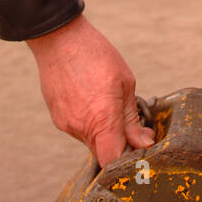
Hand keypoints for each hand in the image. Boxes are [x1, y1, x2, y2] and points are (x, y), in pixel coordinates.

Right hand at [27, 13, 154, 165]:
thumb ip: (132, 118)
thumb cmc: (95, 55)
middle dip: (119, 145)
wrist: (59, 39)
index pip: (112, 162)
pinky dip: (90, 123)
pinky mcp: (57, 118)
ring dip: (104, 132)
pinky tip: (93, 100)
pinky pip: (79, 130)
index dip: (127, 162)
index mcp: (102, 119)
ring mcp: (66, 124)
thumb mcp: (125, 82)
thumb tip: (144, 142)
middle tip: (132, 125)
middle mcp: (81, 127)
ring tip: (109, 104)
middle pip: (104, 153)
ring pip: (91, 142)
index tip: (140, 149)